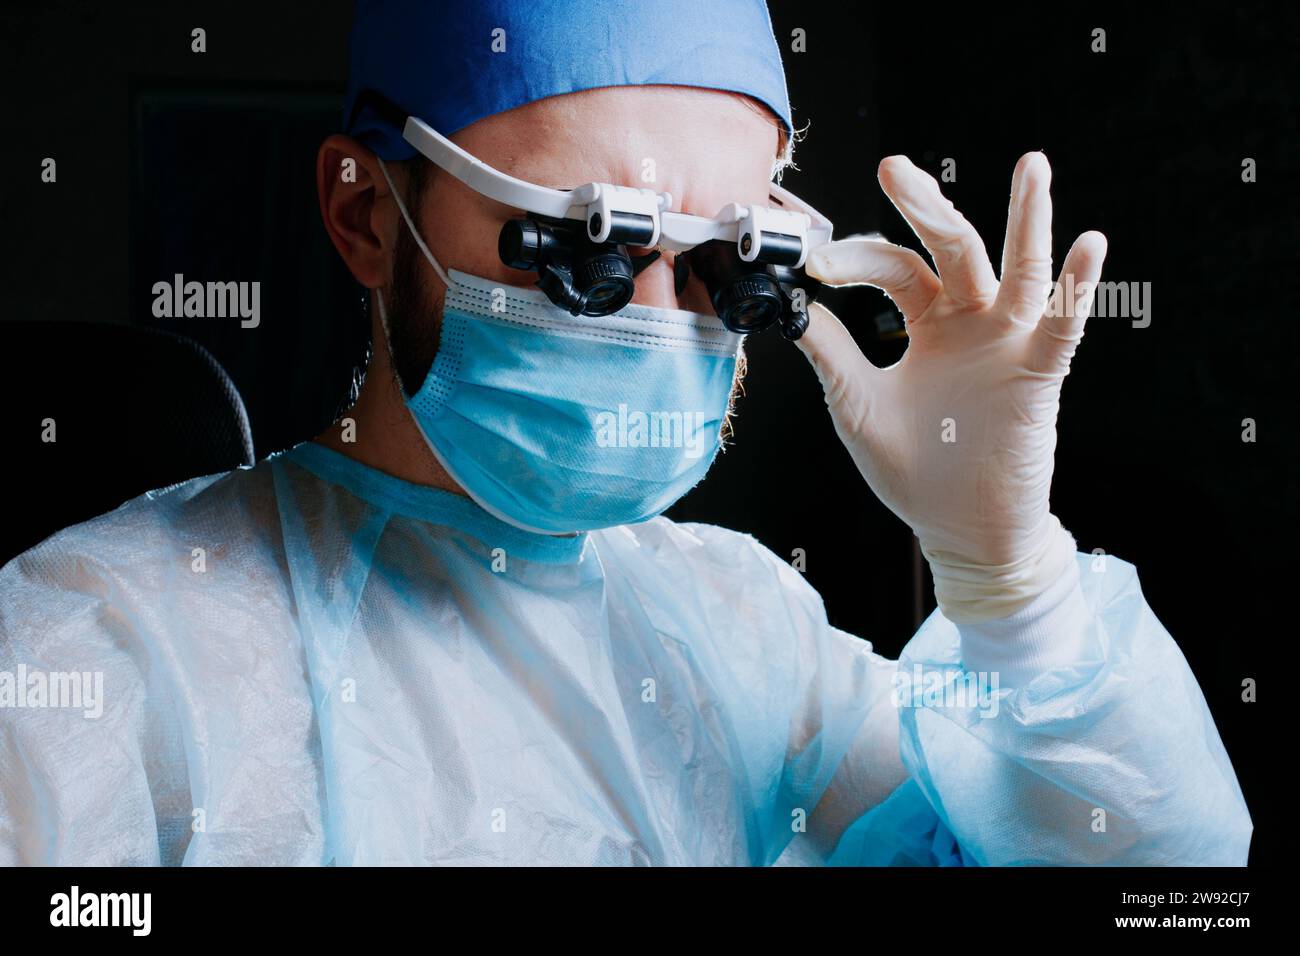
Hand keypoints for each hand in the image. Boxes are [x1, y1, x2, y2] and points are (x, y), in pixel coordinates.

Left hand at [799, 153, 1106, 621]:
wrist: (958, 530)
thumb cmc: (913, 470)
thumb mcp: (856, 406)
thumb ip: (831, 355)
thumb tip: (792, 307)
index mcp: (927, 323)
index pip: (895, 268)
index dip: (857, 260)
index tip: (816, 265)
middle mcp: (971, 321)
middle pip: (953, 248)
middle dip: (926, 206)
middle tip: (893, 167)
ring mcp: (1008, 344)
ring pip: (1020, 269)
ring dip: (1028, 218)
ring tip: (1033, 165)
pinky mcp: (1037, 376)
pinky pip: (1062, 326)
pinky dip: (1076, 287)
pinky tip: (1088, 243)